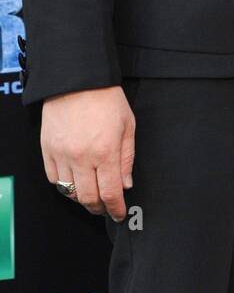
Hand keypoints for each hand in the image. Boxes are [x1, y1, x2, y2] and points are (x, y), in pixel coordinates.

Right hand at [40, 86, 135, 222]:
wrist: (77, 79)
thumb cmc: (106, 98)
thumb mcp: (127, 125)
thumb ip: (127, 158)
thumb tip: (125, 185)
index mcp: (105, 151)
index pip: (110, 193)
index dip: (116, 208)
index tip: (119, 213)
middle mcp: (82, 157)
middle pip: (88, 198)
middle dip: (99, 208)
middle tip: (106, 207)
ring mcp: (62, 154)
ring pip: (69, 192)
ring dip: (81, 198)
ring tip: (91, 194)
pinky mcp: (48, 150)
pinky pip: (53, 179)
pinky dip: (64, 186)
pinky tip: (74, 181)